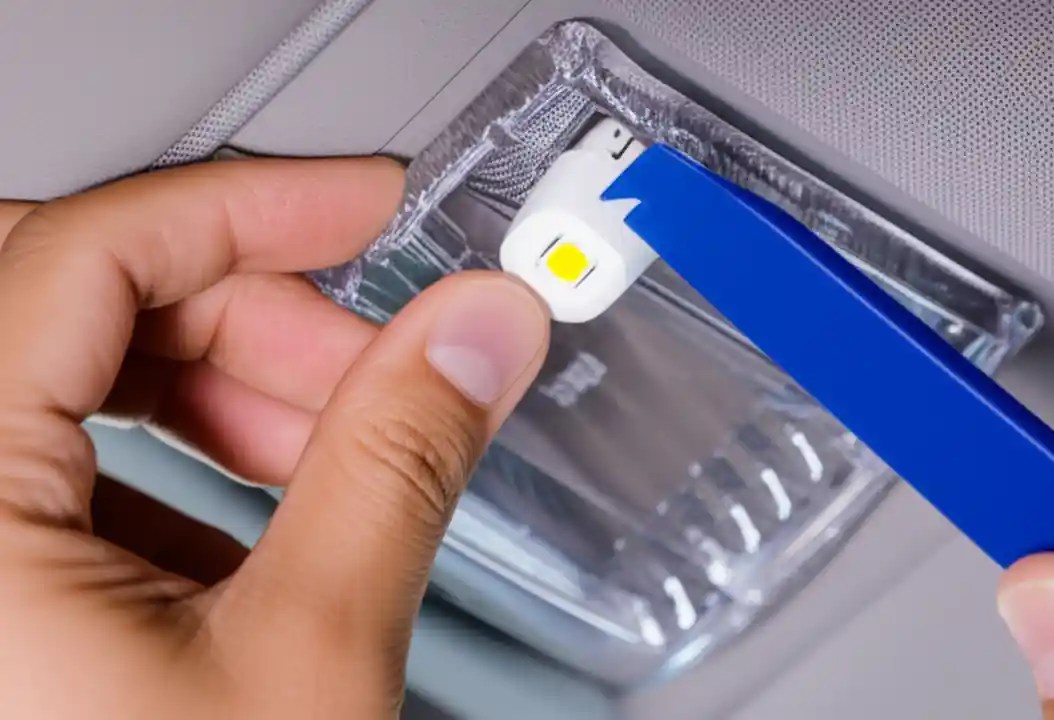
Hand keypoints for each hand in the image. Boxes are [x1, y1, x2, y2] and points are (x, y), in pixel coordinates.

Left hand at [0, 159, 549, 718]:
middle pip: (72, 300)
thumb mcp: (305, 657)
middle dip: (252, 314)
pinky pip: (51, 466)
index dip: (251, 211)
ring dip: (220, 390)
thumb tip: (473, 331)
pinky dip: (173, 464)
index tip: (363, 213)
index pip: (84, 256)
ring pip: (63, 378)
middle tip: (379, 357)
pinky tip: (264, 523)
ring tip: (338, 450)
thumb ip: (397, 467)